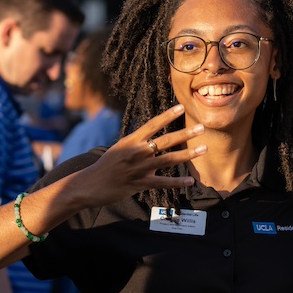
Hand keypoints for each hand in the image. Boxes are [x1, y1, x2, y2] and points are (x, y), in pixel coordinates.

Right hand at [70, 104, 206, 207]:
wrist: (89, 185)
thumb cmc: (106, 166)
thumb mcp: (119, 149)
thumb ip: (138, 146)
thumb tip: (153, 144)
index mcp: (131, 140)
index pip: (152, 124)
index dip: (167, 116)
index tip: (181, 107)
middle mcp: (136, 152)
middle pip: (165, 140)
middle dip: (185, 133)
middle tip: (202, 127)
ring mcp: (138, 168)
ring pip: (168, 160)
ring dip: (188, 154)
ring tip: (204, 148)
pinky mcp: (139, 184)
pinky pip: (162, 183)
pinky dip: (177, 182)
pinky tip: (191, 181)